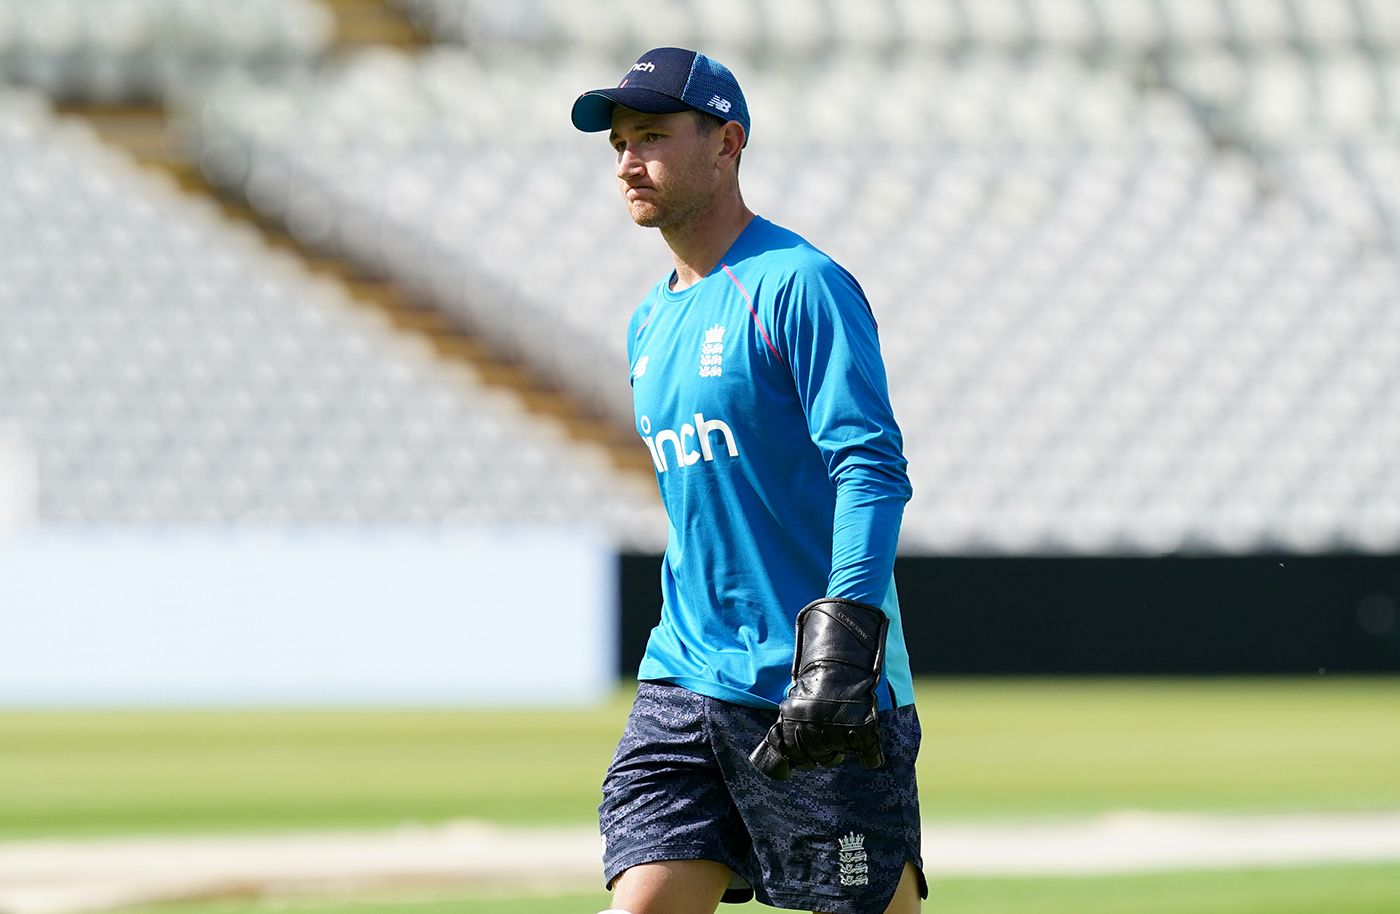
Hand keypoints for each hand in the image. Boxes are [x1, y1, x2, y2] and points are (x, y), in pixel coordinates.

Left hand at [749, 598, 888, 779]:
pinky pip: (869, 754)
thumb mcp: (796, 687)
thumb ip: (793, 715)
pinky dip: (871, 755)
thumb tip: (785, 747)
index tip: (804, 752)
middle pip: (817, 758)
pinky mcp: (863, 726)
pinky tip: (868, 749)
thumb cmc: (818, 660)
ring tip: (844, 730)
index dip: (799, 756)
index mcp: (792, 716)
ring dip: (842, 748)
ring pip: (839, 757)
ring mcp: (838, 728)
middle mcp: (813, 726)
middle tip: (829, 734)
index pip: (792, 756)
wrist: (843, 640)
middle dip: (822, 751)